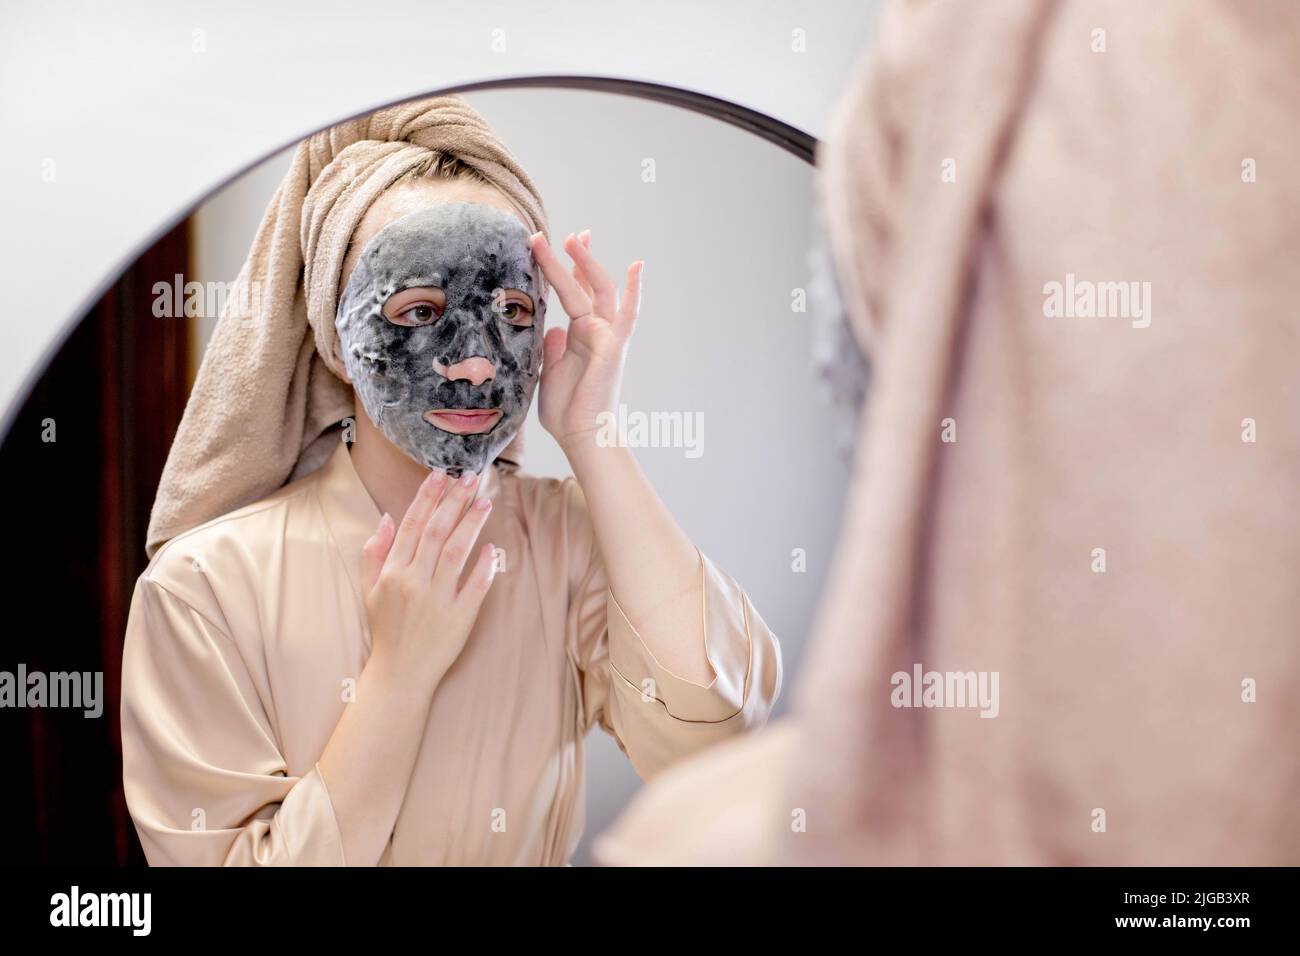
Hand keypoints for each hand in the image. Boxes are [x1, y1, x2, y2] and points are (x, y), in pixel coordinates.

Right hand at [359, 470, 497, 685]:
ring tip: (485, 500)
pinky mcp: (460, 618)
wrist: (400, 673)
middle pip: (436, 532)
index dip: (427, 497)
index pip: (411, 525)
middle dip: (453, 500)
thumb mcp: (369, 590)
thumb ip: (374, 552)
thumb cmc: (386, 629)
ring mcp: (438, 600)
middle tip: (470, 477)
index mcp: (392, 572)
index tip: (441, 474)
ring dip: (471, 523)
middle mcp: (414, 582)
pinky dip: (484, 566)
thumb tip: (388, 517)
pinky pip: (475, 586)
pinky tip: (492, 546)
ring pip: (456, 552)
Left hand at [530, 229, 643, 454]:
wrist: (581, 435)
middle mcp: (595, 330)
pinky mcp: (614, 345)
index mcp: (578, 335)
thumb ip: (551, 348)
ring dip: (587, 264)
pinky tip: (636, 266)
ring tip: (572, 238)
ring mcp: (607, 335)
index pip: (572, 293)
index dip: (564, 268)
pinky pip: (627, 313)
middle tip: (561, 234)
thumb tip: (552, 329)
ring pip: (599, 290)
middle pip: (585, 284)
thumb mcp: (549, 371)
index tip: (552, 245)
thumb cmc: (566, 412)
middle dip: (573, 258)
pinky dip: (634, 290)